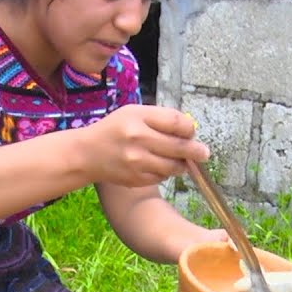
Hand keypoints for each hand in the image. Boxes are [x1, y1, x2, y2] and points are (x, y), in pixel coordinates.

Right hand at [82, 105, 211, 186]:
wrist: (87, 154)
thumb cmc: (114, 130)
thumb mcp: (134, 113)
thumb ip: (161, 118)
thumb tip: (190, 131)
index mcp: (137, 118)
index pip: (176, 122)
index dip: (189, 129)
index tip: (191, 132)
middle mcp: (137, 139)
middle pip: (180, 146)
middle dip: (196, 151)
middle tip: (204, 153)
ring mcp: (137, 162)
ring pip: (174, 166)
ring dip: (182, 164)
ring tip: (181, 160)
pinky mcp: (136, 179)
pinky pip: (162, 177)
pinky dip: (166, 172)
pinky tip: (159, 166)